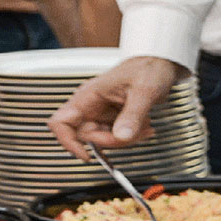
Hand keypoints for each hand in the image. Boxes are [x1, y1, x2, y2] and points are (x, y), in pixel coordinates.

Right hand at [47, 56, 187, 160]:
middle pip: (87, 137)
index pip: (60, 122)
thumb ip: (132, 115)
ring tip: (146, 126)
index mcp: (88, 96)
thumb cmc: (147, 70)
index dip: (67, 142)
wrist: (159, 64)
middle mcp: (90, 106)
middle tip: (137, 133)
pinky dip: (132, 137)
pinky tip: (146, 126)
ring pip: (104, 140)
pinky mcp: (114, 119)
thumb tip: (121, 137)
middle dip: (113, 141)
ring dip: (126, 140)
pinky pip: (117, 137)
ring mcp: (102, 113)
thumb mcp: (144, 92)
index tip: (86, 156)